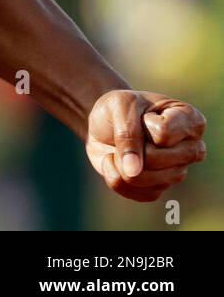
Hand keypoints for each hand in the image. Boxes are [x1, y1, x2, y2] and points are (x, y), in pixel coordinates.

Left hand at [85, 89, 206, 201]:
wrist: (104, 124)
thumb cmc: (119, 108)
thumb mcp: (120, 105)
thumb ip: (127, 134)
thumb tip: (133, 172)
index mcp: (191, 121)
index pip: (164, 134)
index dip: (142, 124)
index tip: (143, 114)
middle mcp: (192, 150)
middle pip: (155, 160)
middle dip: (130, 146)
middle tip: (128, 131)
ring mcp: (177, 173)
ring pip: (142, 178)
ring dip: (119, 161)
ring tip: (121, 146)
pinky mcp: (158, 189)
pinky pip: (132, 191)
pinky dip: (113, 174)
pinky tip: (116, 160)